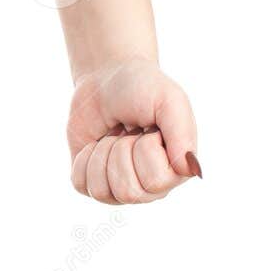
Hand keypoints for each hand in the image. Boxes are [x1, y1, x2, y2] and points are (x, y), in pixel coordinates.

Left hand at [66, 55, 201, 203]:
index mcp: (175, 171)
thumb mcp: (169, 100)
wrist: (105, 77)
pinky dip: (83, 160)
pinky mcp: (92, 180)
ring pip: (101, 192)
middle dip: (120, 152)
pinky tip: (95, 144)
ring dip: (101, 156)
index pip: (154, 182)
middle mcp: (150, 186)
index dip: (144, 150)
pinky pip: (81, 186)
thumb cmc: (143, 88)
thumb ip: (182, 135)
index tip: (149, 129)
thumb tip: (189, 171)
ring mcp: (120, 185)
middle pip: (127, 192)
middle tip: (127, 132)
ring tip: (113, 137)